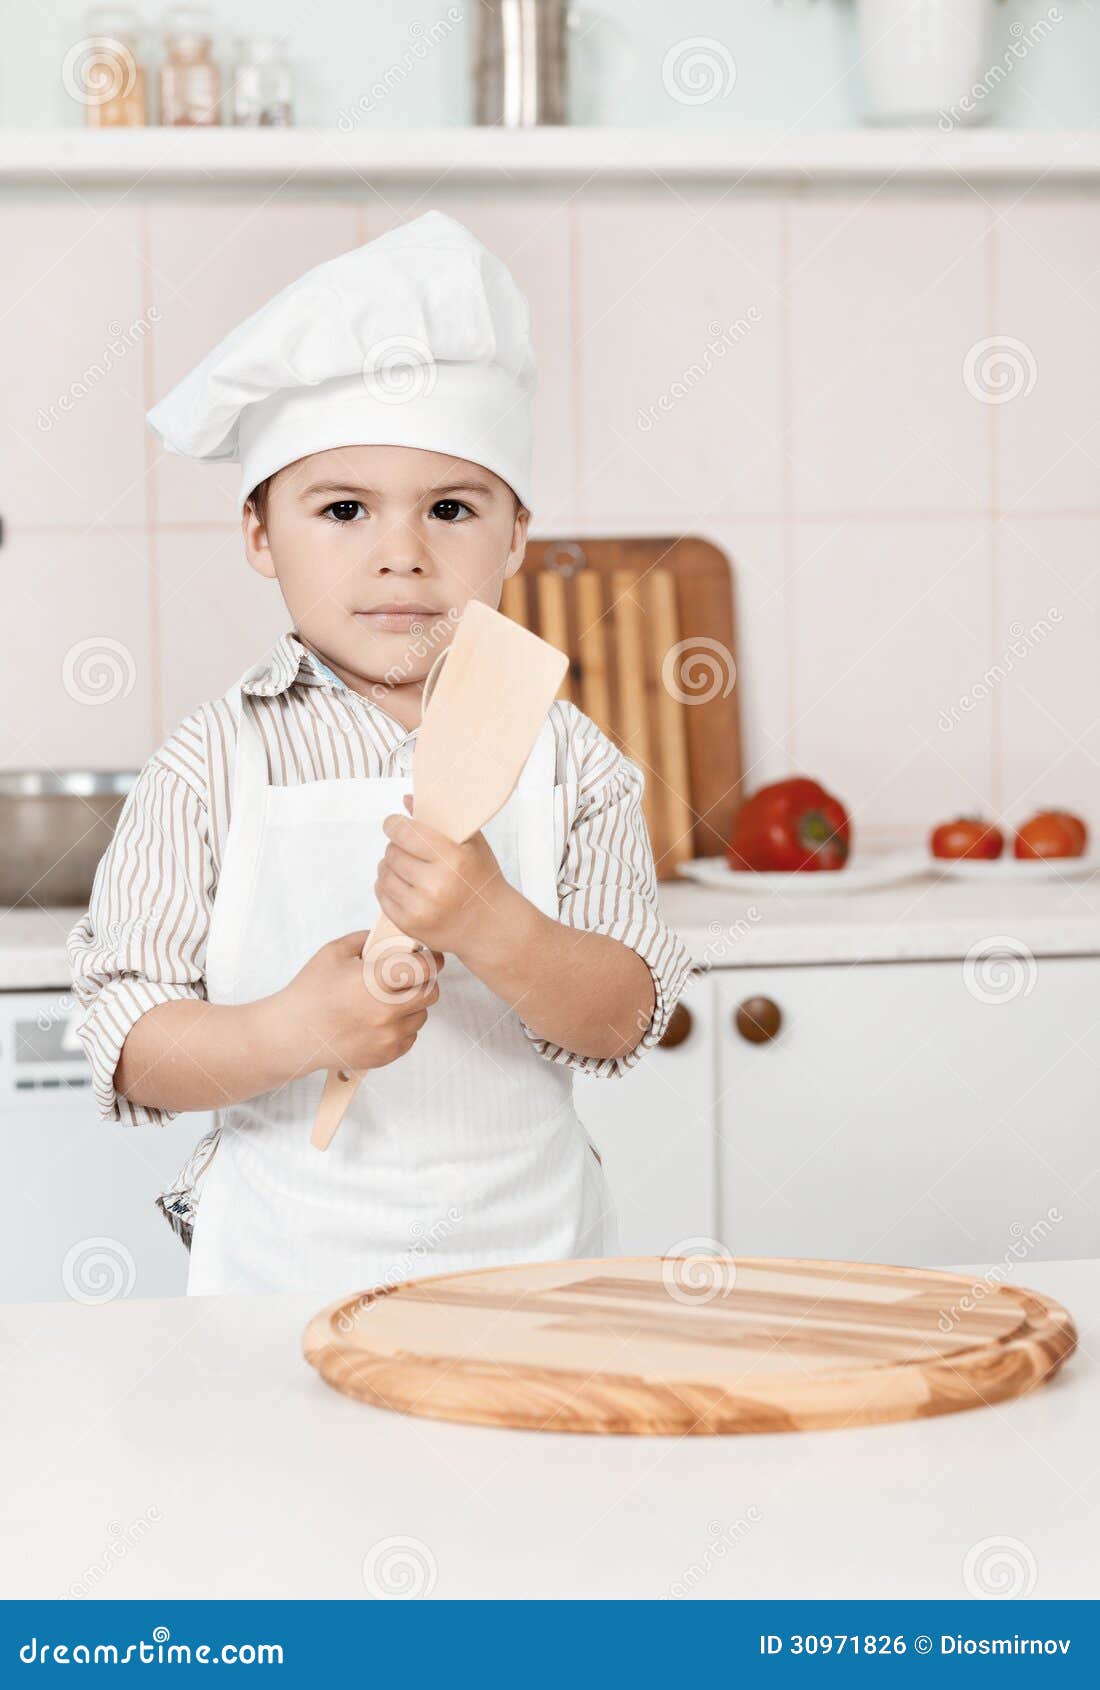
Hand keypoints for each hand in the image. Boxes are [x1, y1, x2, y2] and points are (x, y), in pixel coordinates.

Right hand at [273, 928, 443, 1075]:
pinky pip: (409, 1037)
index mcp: (376, 980)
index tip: (429, 957)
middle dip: (422, 982)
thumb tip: (391, 938)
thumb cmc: (309, 993)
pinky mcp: (385, 1054)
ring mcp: (387, 1036)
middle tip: (407, 978)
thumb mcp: (334, 952)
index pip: (424, 968)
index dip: (430, 959)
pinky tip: (379, 1019)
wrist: (292, 1034)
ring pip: (421, 1016)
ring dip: (411, 1006)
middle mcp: (386, 1010)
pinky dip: (401, 1027)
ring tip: (386, 1001)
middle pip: (430, 993)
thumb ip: (366, 939)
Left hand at [375, 796, 511, 958]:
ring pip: (384, 873)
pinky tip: (403, 885)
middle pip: (392, 852)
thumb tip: (407, 800)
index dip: (394, 824)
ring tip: (406, 867)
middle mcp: (435, 885)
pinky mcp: (408, 924)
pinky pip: (382, 895)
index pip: (405, 832)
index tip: (394, 823)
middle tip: (408, 849)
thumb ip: (440, 819)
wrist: (489, 925)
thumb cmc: (482, 881)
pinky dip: (387, 886)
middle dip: (396, 846)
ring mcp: (420, 908)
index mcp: (453, 859)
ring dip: (390, 866)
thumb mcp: (471, 844)